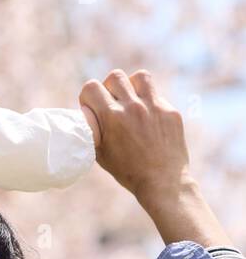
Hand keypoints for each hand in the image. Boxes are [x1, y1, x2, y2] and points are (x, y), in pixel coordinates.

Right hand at [79, 69, 229, 246]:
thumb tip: (88, 112)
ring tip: (132, 100)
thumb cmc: (127, 170)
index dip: (88, 97)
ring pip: (140, 77)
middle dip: (109, 88)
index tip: (92, 107)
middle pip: (115, 76)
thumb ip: (92, 128)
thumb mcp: (99, 151)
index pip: (91, 87)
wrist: (162, 182)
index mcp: (111, 116)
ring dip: (132, 85)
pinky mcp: (171, 112)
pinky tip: (148, 120)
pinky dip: (149, 103)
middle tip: (112, 103)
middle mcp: (133, 107)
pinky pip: (156, 96)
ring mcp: (155, 107)